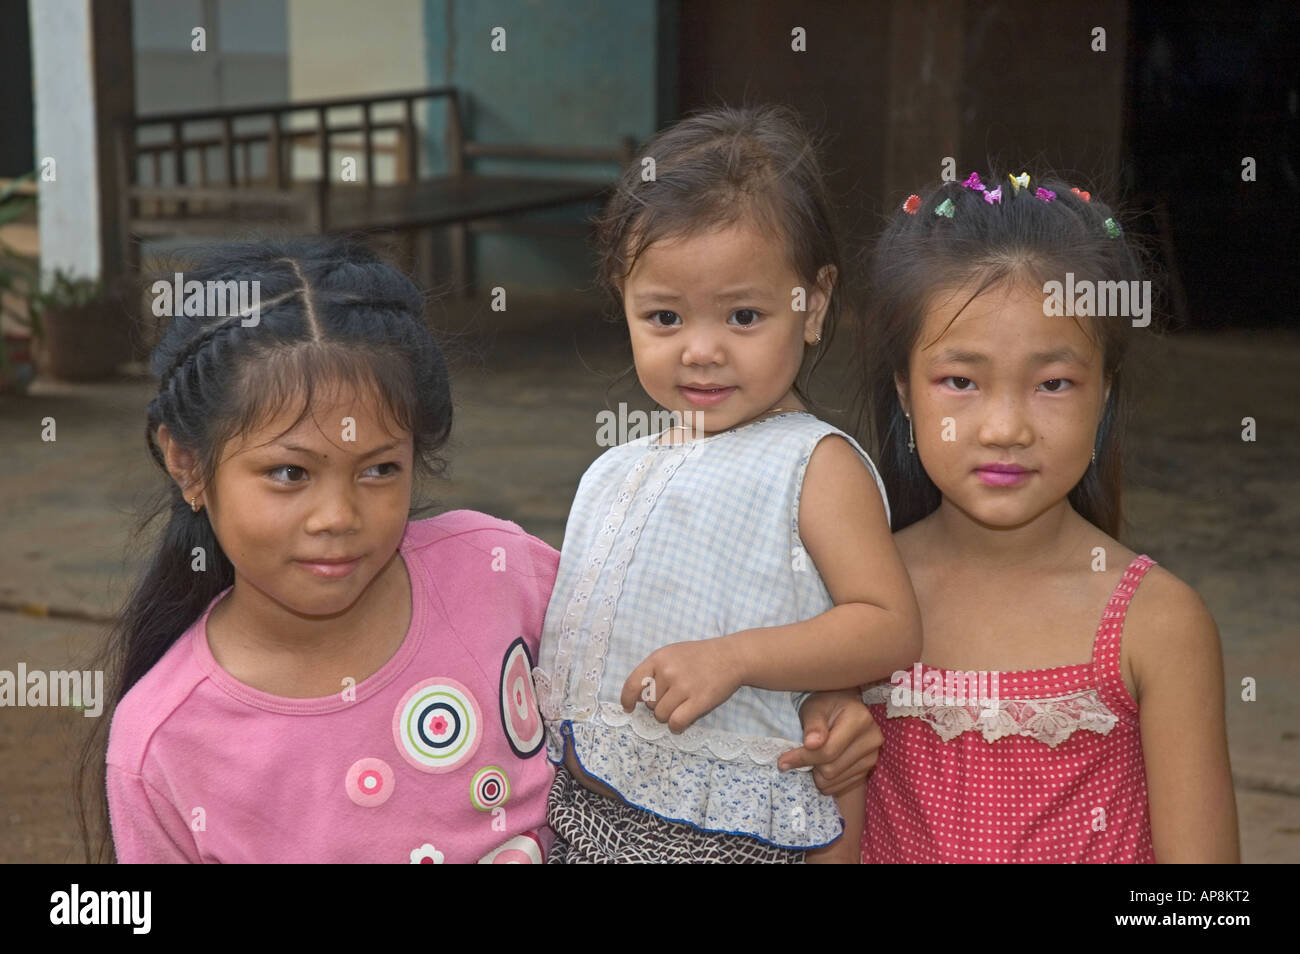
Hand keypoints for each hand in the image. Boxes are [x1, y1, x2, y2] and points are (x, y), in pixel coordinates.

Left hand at [621, 637, 743, 732]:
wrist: (731, 656)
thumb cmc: (699, 656)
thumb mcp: (672, 653)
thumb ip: (653, 670)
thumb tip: (637, 697)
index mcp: (658, 658)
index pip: (632, 684)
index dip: (627, 699)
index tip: (629, 708)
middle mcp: (668, 671)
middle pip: (649, 703)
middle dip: (657, 705)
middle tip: (674, 697)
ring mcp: (684, 686)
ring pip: (661, 715)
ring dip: (668, 715)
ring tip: (681, 705)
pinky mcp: (699, 701)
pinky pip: (676, 722)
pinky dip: (677, 726)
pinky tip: (682, 721)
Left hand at [779, 689, 880, 795]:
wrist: (843, 706)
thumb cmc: (825, 703)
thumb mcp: (814, 708)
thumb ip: (813, 725)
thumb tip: (811, 744)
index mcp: (859, 720)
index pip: (827, 751)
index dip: (802, 758)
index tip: (782, 761)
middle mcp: (872, 739)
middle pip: (831, 769)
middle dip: (810, 767)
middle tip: (797, 758)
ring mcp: (873, 756)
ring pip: (836, 781)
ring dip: (818, 776)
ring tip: (812, 761)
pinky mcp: (869, 768)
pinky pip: (844, 786)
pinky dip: (828, 782)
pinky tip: (822, 768)